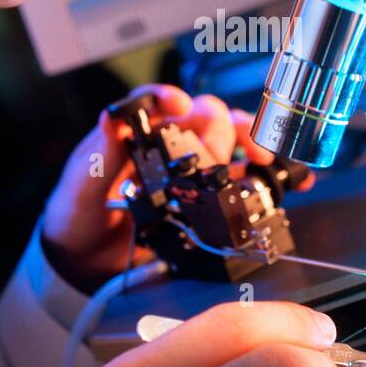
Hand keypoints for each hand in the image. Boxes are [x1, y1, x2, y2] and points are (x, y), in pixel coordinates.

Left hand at [40, 83, 307, 291]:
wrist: (85, 268)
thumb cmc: (75, 221)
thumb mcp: (78, 190)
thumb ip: (97, 156)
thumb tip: (111, 117)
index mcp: (134, 136)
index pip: (158, 101)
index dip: (172, 98)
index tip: (180, 106)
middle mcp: (167, 146)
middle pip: (204, 117)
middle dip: (217, 127)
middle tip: (217, 152)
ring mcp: (191, 172)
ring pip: (231, 141)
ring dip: (251, 142)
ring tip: (262, 156)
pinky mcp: (209, 200)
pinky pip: (244, 179)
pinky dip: (270, 174)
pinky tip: (290, 178)